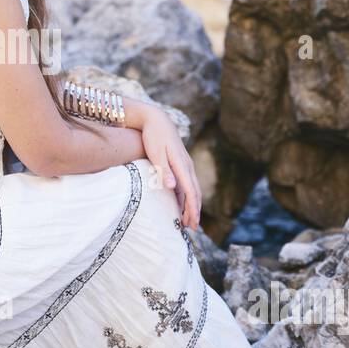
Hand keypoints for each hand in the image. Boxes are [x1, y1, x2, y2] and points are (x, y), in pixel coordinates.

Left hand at [138, 107, 201, 229]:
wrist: (156, 118)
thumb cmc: (154, 136)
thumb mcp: (156, 153)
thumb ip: (163, 170)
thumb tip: (172, 187)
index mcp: (182, 165)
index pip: (190, 191)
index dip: (193, 209)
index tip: (192, 223)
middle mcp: (187, 166)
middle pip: (194, 192)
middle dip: (194, 211)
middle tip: (192, 228)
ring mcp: (185, 164)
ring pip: (192, 189)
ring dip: (191, 205)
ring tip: (188, 221)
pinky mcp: (180, 163)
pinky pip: (186, 184)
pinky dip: (186, 196)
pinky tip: (181, 204)